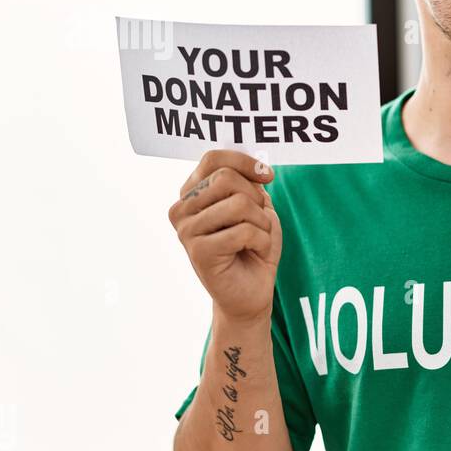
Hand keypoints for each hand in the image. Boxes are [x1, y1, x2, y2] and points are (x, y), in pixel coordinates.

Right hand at [168, 150, 282, 324]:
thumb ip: (249, 182)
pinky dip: (261, 241)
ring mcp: (186, 230)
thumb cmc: (253, 246)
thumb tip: (256, 165)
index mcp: (192, 192)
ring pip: (239, 204)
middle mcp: (182, 209)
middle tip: (259, 221)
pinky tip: (253, 252)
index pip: (213, 158)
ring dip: (261, 223)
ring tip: (256, 239)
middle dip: (256, 198)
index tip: (268, 176)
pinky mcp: (198, 251)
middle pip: (227, 178)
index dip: (245, 162)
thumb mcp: (256, 207)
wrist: (251, 292)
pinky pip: (244, 231)